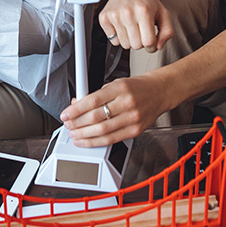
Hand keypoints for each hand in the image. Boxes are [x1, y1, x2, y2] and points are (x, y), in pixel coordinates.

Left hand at [60, 74, 174, 146]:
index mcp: (120, 88)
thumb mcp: (116, 84)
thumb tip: (76, 104)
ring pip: (102, 131)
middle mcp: (127, 103)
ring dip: (84, 135)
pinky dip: (96, 142)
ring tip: (74, 134)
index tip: (65, 114)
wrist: (160, 92)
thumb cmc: (137, 88)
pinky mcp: (135, 131)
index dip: (75, 110)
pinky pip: (112, 140)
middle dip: (77, 123)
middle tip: (67, 125)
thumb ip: (97, 95)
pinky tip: (86, 141)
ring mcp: (132, 118)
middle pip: (95, 118)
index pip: (92, 101)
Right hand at [98, 0, 172, 52]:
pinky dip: (119, 37)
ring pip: (125, 45)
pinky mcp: (104, 18)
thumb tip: (158, 46)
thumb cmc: (146, 1)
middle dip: (141, 42)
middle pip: (136, 46)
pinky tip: (123, 26)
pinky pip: (113, 41)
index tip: (151, 39)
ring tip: (133, 28)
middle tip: (142, 31)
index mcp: (144, 11)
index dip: (152, 45)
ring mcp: (114, 15)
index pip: (148, 42)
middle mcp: (128, 13)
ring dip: (130, 40)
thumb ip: (167, 31)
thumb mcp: (163, 13)